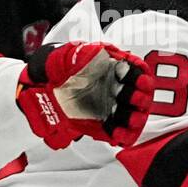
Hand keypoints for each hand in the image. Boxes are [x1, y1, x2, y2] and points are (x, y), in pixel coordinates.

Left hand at [16, 42, 152, 148]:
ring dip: (135, 119)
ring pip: (133, 117)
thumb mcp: (73, 53)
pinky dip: (122, 135)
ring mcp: (113, 109)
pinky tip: (117, 135)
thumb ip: (86, 53)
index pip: (137, 74)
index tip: (141, 81)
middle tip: (137, 99)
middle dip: (140, 99)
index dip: (141, 78)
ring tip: (131, 120)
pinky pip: (120, 133)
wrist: (45, 86)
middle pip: (139, 97)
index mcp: (115, 71)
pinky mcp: (105, 125)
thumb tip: (98, 51)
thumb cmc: (62, 68)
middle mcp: (118, 91)